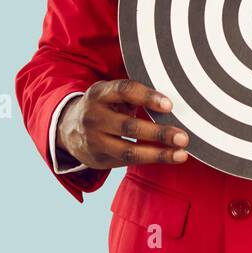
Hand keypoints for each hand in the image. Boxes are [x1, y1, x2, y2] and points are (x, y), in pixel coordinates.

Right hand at [55, 79, 189, 169]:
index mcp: (99, 93)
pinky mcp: (98, 159)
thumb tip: (172, 102)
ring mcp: (94, 140)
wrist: (68, 128)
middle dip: (158, 133)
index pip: (124, 91)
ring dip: (158, 153)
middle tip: (183, 136)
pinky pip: (128, 161)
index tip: (170, 105)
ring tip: (181, 153)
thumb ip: (134, 94)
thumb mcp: (111, 93)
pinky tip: (170, 157)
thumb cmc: (103, 106)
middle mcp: (93, 116)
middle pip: (128, 126)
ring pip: (128, 149)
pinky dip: (151, 159)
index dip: (148, 97)